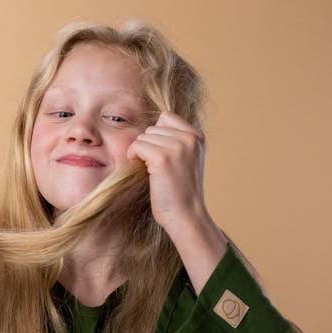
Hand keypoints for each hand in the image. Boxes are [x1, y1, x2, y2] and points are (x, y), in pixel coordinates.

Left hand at [128, 111, 226, 291]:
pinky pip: (137, 146)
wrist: (185, 215)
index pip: (166, 117)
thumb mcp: (185, 159)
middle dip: (148, 145)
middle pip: (153, 127)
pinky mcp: (163, 157)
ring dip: (141, 152)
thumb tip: (151, 125)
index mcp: (197, 136)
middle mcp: (190, 138)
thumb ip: (175, 140)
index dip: (157, 135)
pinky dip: (134, 156)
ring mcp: (178, 146)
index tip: (160, 156)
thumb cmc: (180, 190)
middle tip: (156, 167)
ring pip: (143, 136)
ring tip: (152, 170)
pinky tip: (143, 169)